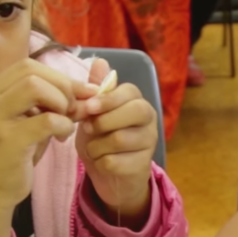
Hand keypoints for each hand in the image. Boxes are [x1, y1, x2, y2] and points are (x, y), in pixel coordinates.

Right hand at [0, 58, 79, 212]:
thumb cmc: (11, 156)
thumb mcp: (28, 121)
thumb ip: (50, 102)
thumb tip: (88, 89)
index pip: (28, 65)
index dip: (59, 77)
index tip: (78, 94)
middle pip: (32, 71)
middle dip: (62, 87)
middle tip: (73, 110)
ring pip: (36, 87)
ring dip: (61, 102)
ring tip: (66, 122)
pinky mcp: (6, 139)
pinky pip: (46, 119)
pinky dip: (63, 125)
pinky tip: (62, 137)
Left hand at [73, 63, 158, 224]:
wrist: (109, 175)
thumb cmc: (100, 138)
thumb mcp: (93, 113)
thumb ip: (95, 90)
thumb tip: (99, 61)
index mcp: (137, 101)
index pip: (130, 92)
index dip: (108, 99)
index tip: (88, 108)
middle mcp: (149, 119)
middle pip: (135, 112)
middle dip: (105, 120)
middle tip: (88, 129)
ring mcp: (149, 142)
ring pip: (120, 138)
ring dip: (96, 146)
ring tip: (93, 148)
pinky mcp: (142, 166)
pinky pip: (115, 161)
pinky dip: (100, 163)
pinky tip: (101, 163)